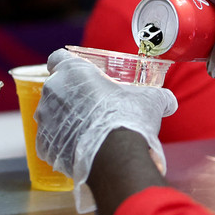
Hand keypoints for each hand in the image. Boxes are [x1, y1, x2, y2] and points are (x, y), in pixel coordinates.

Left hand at [35, 49, 176, 212]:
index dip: (67, 64)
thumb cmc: (128, 117)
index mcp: (72, 71)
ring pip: (51, 115)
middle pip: (55, 88)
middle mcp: (52, 91)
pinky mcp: (44, 145)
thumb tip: (170, 101)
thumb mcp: (150, 100)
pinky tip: (80, 149)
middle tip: (90, 106)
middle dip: (70, 96)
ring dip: (64, 120)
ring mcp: (45, 119)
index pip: (57, 57)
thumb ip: (158, 96)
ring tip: (87, 131)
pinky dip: (62, 144)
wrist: (116, 156)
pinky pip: (51, 141)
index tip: (80, 74)